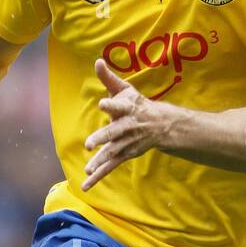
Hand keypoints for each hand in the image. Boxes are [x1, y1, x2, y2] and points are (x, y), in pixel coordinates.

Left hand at [82, 58, 166, 190]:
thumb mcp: (125, 90)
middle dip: (102, 138)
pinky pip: (110, 167)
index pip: (117, 106)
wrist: (160, 125)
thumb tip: (97, 61)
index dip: (110, 105)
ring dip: (100, 161)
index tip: (102, 104)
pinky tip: (85, 185)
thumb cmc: (137, 104)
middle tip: (90, 144)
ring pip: (112, 153)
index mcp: (127, 109)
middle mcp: (127, 127)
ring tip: (88, 169)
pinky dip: (98, 177)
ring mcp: (126, 143)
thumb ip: (109, 78)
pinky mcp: (124, 154)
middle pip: (114, 133)